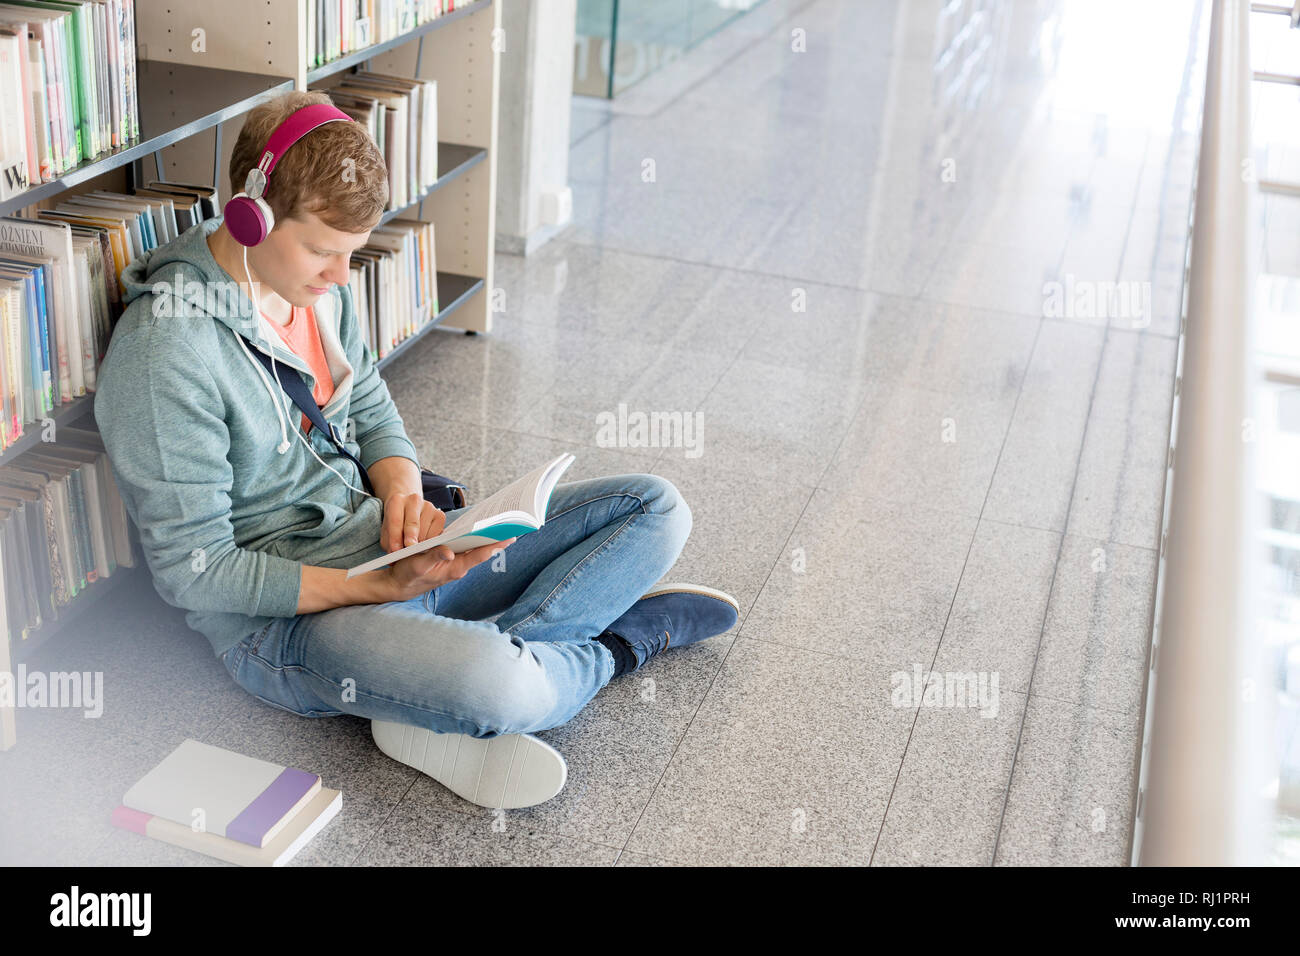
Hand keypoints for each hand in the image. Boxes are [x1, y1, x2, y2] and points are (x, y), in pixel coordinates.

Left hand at [381, 491, 443, 552]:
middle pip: (413, 523)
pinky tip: (423, 540)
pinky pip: (436, 534)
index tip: (396, 550)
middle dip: (411, 538)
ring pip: (425, 531)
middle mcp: (414, 500)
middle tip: (409, 549)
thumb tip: (397, 553)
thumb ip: (390, 542)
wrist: (408, 508)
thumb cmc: (397, 521)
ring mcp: (429, 506)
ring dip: (419, 543)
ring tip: (413, 545)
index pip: (395, 520)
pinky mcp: (440, 514)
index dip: (395, 536)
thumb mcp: (387, 531)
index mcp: (396, 501)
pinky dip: (429, 541)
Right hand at [383, 537, 517, 601]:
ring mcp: (456, 563)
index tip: (510, 537)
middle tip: (513, 525)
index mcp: (454, 569)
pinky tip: (480, 529)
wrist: (399, 584)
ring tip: (502, 525)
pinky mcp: (450, 559)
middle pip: (482, 551)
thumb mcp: (417, 566)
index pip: (479, 555)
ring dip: (488, 538)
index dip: (495, 545)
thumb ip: (433, 557)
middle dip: (497, 539)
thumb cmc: (408, 575)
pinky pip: (467, 548)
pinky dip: (475, 539)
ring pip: (476, 549)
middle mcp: (459, 566)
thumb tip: (449, 552)